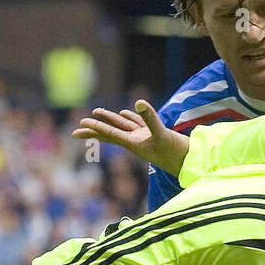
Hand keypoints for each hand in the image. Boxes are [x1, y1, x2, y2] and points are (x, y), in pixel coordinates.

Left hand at [73, 100, 187, 176]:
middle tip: (75, 131)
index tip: (80, 125)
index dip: (95, 128)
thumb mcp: (161, 134)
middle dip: (93, 131)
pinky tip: (125, 112)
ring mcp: (144, 138)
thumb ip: (149, 118)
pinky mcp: (154, 135)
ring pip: (123, 126)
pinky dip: (130, 117)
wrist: (189, 162)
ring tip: (97, 112)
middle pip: (110, 134)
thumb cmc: (175, 152)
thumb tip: (137, 102)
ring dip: (110, 119)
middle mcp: (135, 142)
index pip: (110, 133)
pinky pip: (138, 124)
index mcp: (133, 143)